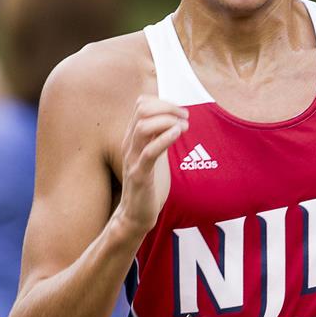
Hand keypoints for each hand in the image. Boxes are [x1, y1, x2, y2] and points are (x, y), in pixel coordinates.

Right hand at [113, 95, 187, 235]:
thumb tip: (174, 120)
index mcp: (132, 137)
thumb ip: (158, 137)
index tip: (180, 112)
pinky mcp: (139, 175)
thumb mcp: (154, 154)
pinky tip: (178, 134)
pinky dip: (164, 139)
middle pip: (141, 109)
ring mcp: (132, 159)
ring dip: (167, 121)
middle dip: (167, 107)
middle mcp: (130, 144)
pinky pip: (149, 152)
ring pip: (143, 126)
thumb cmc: (148, 184)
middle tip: (185, 117)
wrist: (135, 215)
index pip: (141, 104)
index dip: (163, 102)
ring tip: (184, 126)